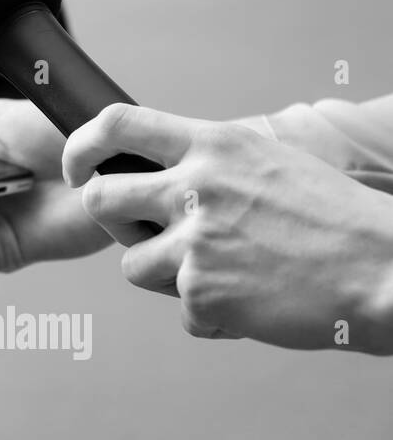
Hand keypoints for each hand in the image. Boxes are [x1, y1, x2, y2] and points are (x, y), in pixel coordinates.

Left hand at [63, 103, 392, 352]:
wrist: (385, 269)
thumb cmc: (335, 218)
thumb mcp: (267, 162)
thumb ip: (209, 163)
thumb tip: (159, 173)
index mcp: (212, 145)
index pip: (117, 124)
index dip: (81, 146)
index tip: (78, 167)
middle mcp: (194, 187)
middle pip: (100, 198)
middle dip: (110, 220)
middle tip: (139, 232)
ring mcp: (194, 242)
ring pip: (132, 264)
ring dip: (166, 276)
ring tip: (224, 273)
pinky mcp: (201, 293)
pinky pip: (181, 312)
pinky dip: (212, 316)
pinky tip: (253, 303)